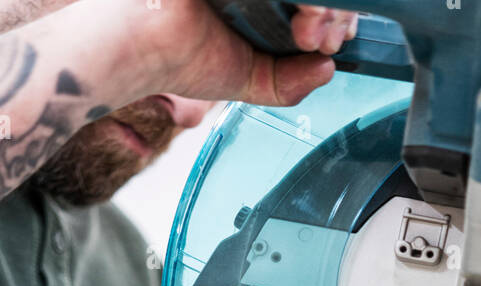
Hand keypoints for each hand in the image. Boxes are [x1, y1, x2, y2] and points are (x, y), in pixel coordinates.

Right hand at [119, 0, 353, 106]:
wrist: (145, 44)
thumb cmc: (182, 58)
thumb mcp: (249, 79)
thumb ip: (287, 82)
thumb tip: (327, 70)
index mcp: (267, 2)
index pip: (318, 4)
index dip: (334, 21)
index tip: (327, 44)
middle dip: (335, 14)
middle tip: (321, 39)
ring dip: (325, 6)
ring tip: (309, 31)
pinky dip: (305, 2)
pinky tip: (302, 15)